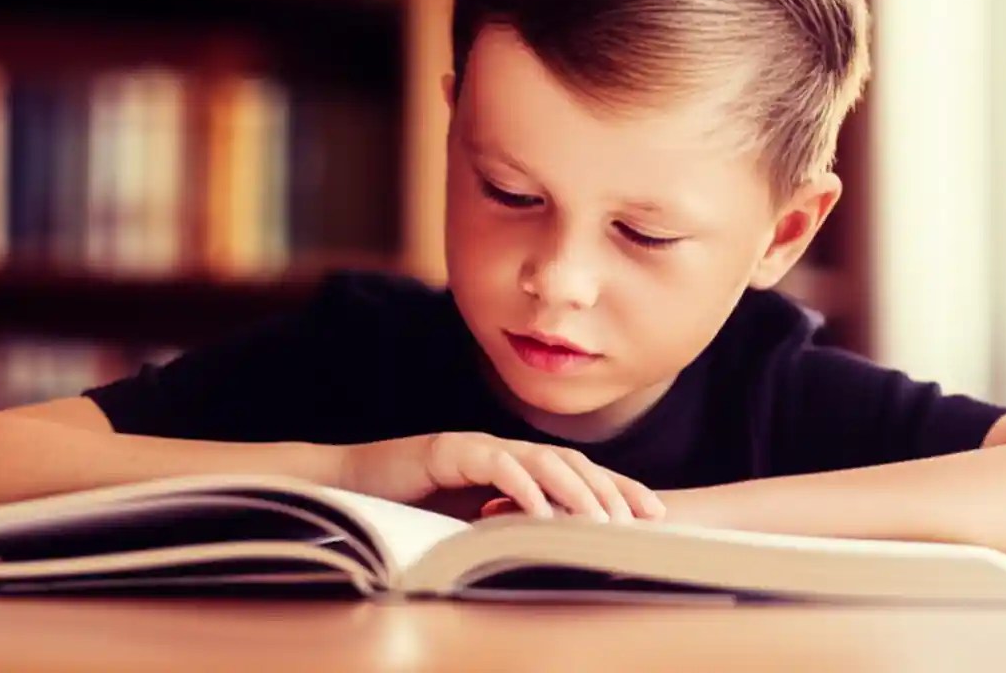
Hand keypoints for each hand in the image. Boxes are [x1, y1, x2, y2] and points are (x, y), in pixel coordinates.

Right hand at [339, 432, 665, 522]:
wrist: (352, 487)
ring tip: (602, 520)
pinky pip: (497, 466)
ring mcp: (479, 447)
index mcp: (514, 467)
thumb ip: (509, 533)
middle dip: (611, 488)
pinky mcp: (450, 450)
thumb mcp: (471, 528)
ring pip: (542, 460)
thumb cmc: (409, 510)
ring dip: (576, 490)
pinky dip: (523, 489)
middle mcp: (504, 451)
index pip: (577, 474)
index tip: (654, 513)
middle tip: (642, 518)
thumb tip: (559, 558)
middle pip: (572, 462)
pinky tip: (543, 514)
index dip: (617, 489)